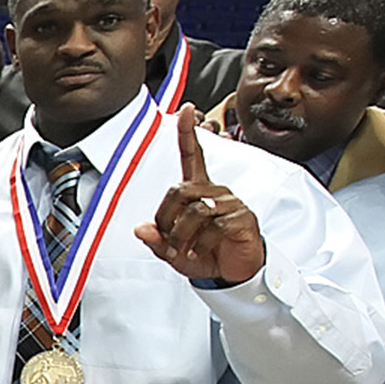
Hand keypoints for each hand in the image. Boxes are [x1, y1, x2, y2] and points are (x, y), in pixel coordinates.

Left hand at [136, 116, 266, 284]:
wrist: (235, 273)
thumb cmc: (207, 255)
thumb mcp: (173, 252)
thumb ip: (156, 240)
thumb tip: (141, 229)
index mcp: (198, 191)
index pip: (193, 156)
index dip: (188, 133)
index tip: (186, 110)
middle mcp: (215, 192)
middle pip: (180, 190)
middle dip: (167, 219)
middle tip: (169, 241)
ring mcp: (231, 203)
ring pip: (196, 209)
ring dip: (182, 235)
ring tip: (185, 250)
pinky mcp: (242, 218)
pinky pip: (214, 226)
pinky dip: (201, 244)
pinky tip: (200, 252)